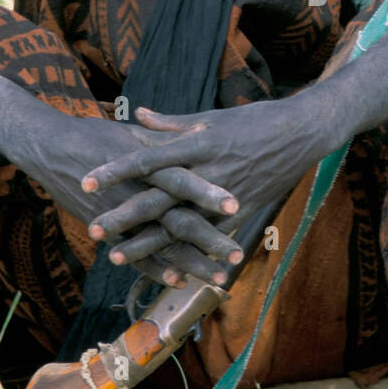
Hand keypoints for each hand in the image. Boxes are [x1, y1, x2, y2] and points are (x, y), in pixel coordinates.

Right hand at [19, 112, 243, 289]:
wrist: (49, 148)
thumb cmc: (95, 135)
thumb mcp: (135, 134)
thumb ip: (168, 137)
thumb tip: (200, 132)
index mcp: (148, 164)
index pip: (183, 179)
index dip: (208, 193)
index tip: (236, 205)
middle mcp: (137, 193)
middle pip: (178, 219)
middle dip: (209, 239)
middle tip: (237, 255)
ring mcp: (121, 215)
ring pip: (161, 243)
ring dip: (191, 262)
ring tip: (218, 277)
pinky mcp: (109, 231)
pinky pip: (134, 256)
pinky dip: (156, 269)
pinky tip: (178, 281)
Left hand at [83, 96, 326, 278]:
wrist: (301, 134)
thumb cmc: (254, 120)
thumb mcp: (210, 117)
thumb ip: (170, 123)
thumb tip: (137, 115)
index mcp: (197, 143)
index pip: (147, 158)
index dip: (116, 170)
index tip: (86, 179)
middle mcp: (207, 173)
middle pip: (158, 199)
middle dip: (123, 215)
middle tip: (92, 228)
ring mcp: (223, 198)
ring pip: (178, 227)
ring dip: (146, 244)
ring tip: (114, 256)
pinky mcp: (238, 214)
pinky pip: (207, 240)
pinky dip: (186, 257)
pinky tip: (164, 273)